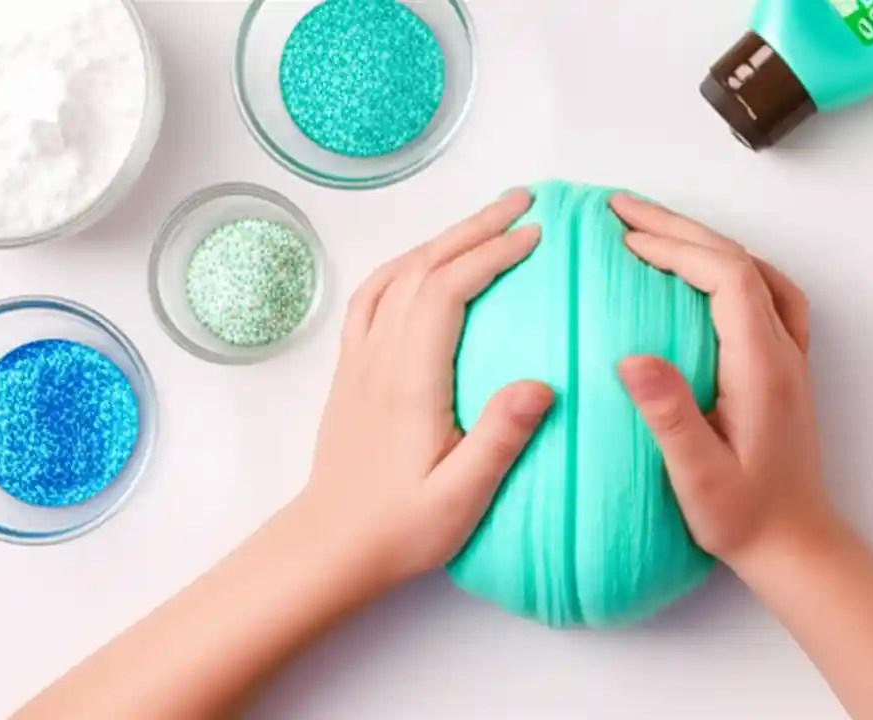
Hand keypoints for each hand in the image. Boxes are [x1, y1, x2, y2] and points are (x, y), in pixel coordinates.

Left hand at [300, 189, 553, 590]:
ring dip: (441, 240)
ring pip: (396, 275)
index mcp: (408, 380)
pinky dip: (406, 265)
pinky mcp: (352, 371)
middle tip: (523, 202)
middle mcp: (378, 357)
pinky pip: (374, 296)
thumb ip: (499, 439)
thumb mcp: (460, 497)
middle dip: (474, 228)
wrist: (331, 546)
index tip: (535, 235)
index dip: (491, 254)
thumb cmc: (399, 528)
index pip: (447, 290)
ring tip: (484, 222)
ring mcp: (359, 360)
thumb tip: (542, 384)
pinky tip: (426, 265)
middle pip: (423, 267)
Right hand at [610, 194, 835, 580]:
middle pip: (738, 262)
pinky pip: (763, 293)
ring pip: (752, 271)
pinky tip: (699, 273)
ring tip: (651, 229)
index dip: (676, 249)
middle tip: (619, 209)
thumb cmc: (744, 519)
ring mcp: (788, 356)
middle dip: (678, 228)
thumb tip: (631, 358)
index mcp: (763, 366)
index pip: (727, 277)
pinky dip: (726, 266)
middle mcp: (782, 351)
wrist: (794, 544)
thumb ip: (670, 417)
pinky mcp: (782, 367)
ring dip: (701, 242)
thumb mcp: (699, 478)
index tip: (624, 240)